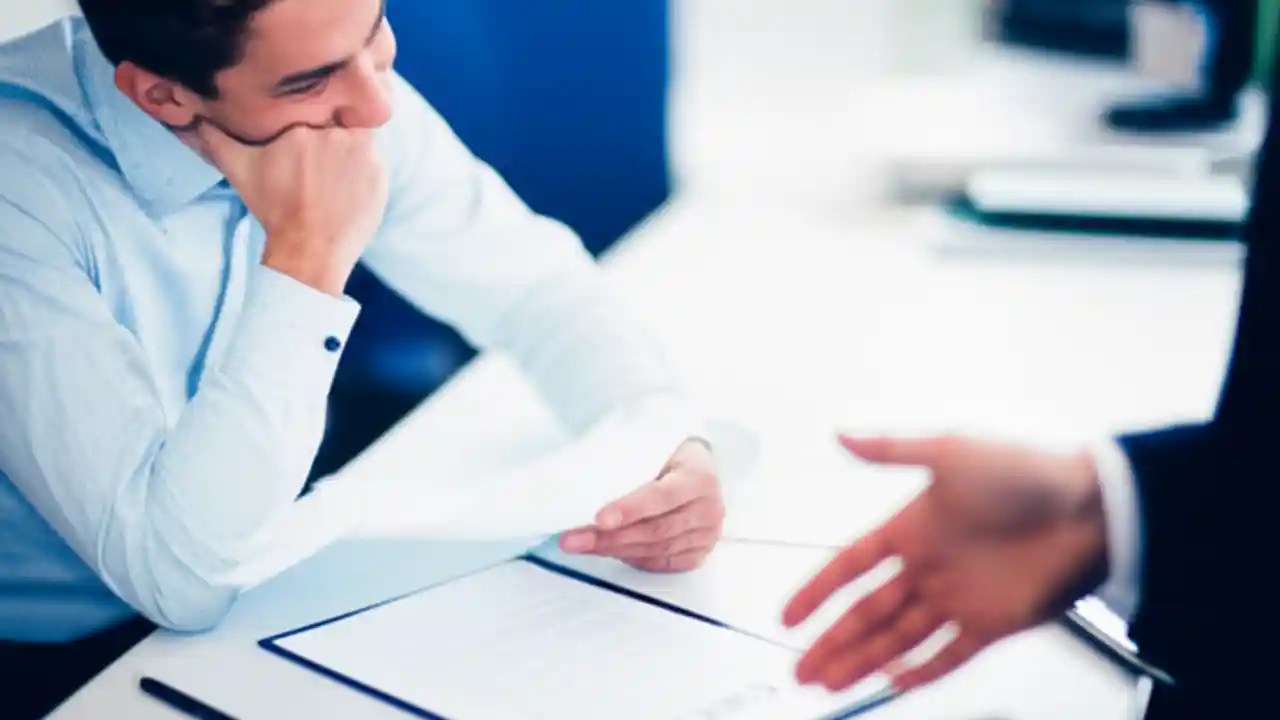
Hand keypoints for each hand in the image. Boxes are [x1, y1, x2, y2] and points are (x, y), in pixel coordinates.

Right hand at [197, 122, 388, 295]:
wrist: (308, 250)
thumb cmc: (273, 209)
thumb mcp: (240, 170)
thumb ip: (217, 139)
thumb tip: (192, 117)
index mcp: (302, 127)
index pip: (314, 105)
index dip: (311, 121)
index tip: (305, 145)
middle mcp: (336, 134)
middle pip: (339, 121)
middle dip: (331, 136)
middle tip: (319, 166)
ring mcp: (364, 155)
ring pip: (359, 139)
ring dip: (350, 153)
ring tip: (333, 180)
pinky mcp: (381, 175)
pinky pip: (375, 161)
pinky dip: (364, 172)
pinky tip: (347, 190)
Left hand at [559, 438, 723, 571]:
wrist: (702, 467)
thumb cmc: (673, 455)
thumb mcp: (658, 449)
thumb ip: (634, 466)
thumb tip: (588, 486)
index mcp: (699, 478)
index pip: (661, 497)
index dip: (629, 510)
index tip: (599, 519)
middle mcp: (708, 509)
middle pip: (654, 530)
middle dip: (610, 537)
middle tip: (575, 539)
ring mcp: (706, 534)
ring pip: (655, 549)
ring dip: (614, 549)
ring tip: (583, 545)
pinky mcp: (698, 552)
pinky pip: (662, 562)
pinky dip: (634, 558)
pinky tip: (611, 551)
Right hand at [784, 434, 1108, 693]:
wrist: (1094, 508)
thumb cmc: (1026, 471)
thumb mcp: (950, 450)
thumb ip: (891, 450)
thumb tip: (841, 434)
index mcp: (911, 528)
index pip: (850, 567)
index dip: (817, 592)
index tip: (789, 616)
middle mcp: (929, 567)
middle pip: (866, 613)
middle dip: (831, 642)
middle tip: (800, 669)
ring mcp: (957, 598)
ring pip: (897, 640)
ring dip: (861, 662)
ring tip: (829, 684)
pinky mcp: (991, 624)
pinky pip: (948, 656)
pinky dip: (920, 673)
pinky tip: (891, 684)